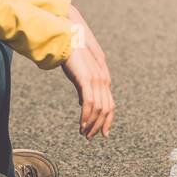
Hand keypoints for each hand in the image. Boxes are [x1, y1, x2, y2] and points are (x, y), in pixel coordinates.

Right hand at [62, 4, 113, 138]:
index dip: (107, 121)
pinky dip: (86, 116)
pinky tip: (81, 125)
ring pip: (98, 109)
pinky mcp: (87, 79)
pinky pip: (89, 103)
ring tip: (83, 133)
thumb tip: (83, 103)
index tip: (101, 133)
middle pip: (106, 110)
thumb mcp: (80, 74)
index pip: (109, 105)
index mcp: (103, 79)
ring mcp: (96, 79)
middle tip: (90, 137)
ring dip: (91, 124)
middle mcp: (103, 80)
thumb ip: (84, 88)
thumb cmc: (71, 55)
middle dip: (98, 126)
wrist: (66, 39)